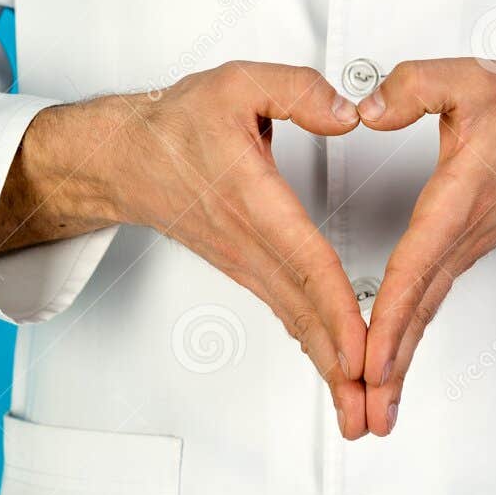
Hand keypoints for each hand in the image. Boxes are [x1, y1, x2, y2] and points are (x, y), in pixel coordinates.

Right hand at [0, 62, 370, 438]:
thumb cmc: (175, 125)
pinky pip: (288, 314)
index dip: (337, 307)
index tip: (363, 347)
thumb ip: (295, 90)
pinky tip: (338, 372)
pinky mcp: (246, 270)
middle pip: (305, 311)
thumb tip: (346, 113)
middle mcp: (248, 242)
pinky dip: (316, 348)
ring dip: (330, 370)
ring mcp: (245, 263)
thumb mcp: (236, 82)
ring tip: (361, 410)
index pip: (304, 259)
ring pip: (297, 321)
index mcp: (250, 197)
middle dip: (341, 365)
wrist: (123, 158)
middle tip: (372, 412)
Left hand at [354, 58, 495, 435]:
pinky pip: (425, 305)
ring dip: (397, 368)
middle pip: (418, 310)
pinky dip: (404, 344)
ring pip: (423, 315)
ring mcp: (462, 252)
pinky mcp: (458, 256)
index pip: (418, 261)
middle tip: (363, 414)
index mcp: (461, 196)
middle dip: (390, 366)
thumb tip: (369, 108)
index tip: (371, 355)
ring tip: (372, 414)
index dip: (391, 310)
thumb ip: (416, 86)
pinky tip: (385, 373)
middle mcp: (462, 236)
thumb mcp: (471, 77)